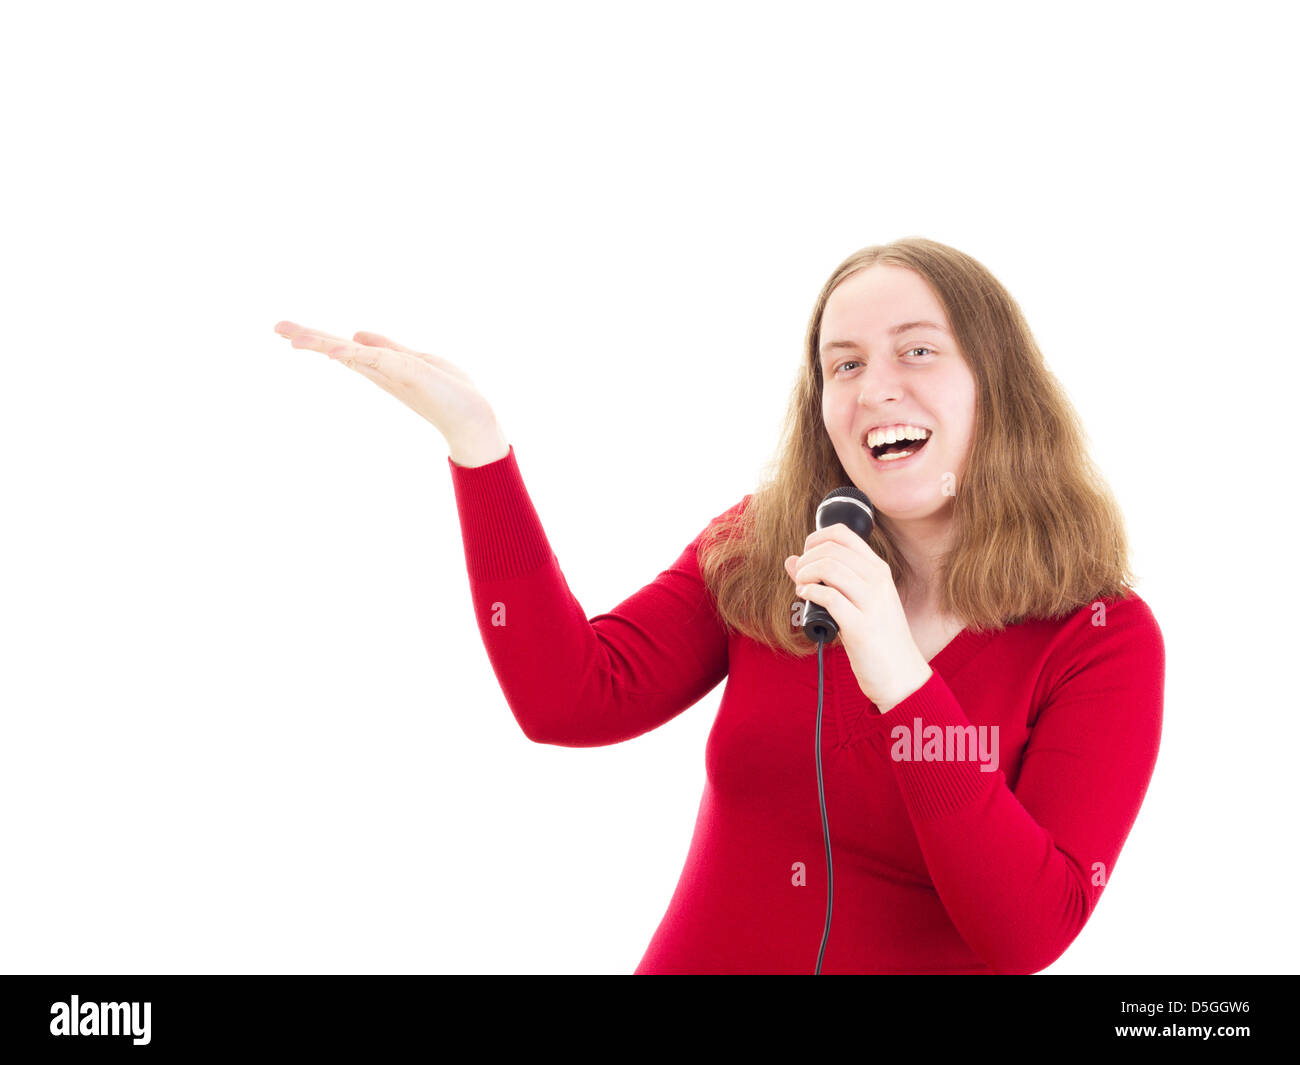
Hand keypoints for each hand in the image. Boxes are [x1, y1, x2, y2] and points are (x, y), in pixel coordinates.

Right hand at [273, 321, 501, 451]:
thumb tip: (357, 334)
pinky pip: (374, 358)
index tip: (286, 332)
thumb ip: (387, 347)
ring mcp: (390, 373)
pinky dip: (353, 353)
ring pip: (348, 353)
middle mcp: (380, 371)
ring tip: (289, 335)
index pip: (343, 348)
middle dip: (308, 338)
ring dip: (320, 342)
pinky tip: (333, 349)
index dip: (317, 338)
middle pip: (337, 350)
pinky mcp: (404, 373)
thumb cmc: (449, 391)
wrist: (472, 417)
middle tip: (275, 327)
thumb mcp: (415, 360)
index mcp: (381, 365)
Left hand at [785, 524, 931, 712]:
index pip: (843, 533)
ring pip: (829, 568)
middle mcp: (877, 581)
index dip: (815, 538)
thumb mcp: (855, 601)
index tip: (805, 554)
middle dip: (806, 559)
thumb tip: (791, 560)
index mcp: (878, 570)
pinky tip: (806, 599)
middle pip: (831, 549)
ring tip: (801, 588)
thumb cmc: (876, 637)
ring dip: (805, 575)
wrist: (901, 674)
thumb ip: (825, 579)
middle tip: (800, 576)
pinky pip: (829, 597)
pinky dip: (810, 593)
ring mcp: (871, 602)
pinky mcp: (861, 626)